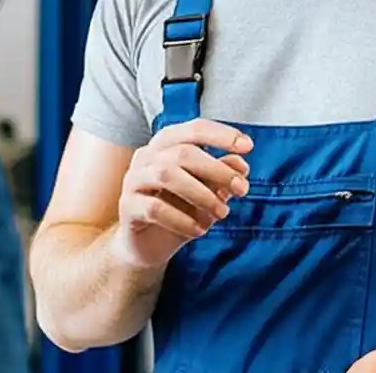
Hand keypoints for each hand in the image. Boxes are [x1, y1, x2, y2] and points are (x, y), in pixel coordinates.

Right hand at [111, 119, 252, 269]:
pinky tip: (199, 230)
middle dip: (218, 170)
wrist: (148, 246)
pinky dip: (182, 219)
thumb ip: (221, 176)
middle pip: (183, 152)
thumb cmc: (179, 211)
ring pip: (167, 175)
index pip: (194, 129)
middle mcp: (147, 156)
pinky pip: (154, 208)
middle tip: (243, 189)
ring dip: (202, 194)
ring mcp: (133, 180)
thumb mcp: (207, 193)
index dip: (222, 135)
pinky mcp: (127, 206)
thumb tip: (240, 164)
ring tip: (222, 213)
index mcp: (166, 144)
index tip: (248, 146)